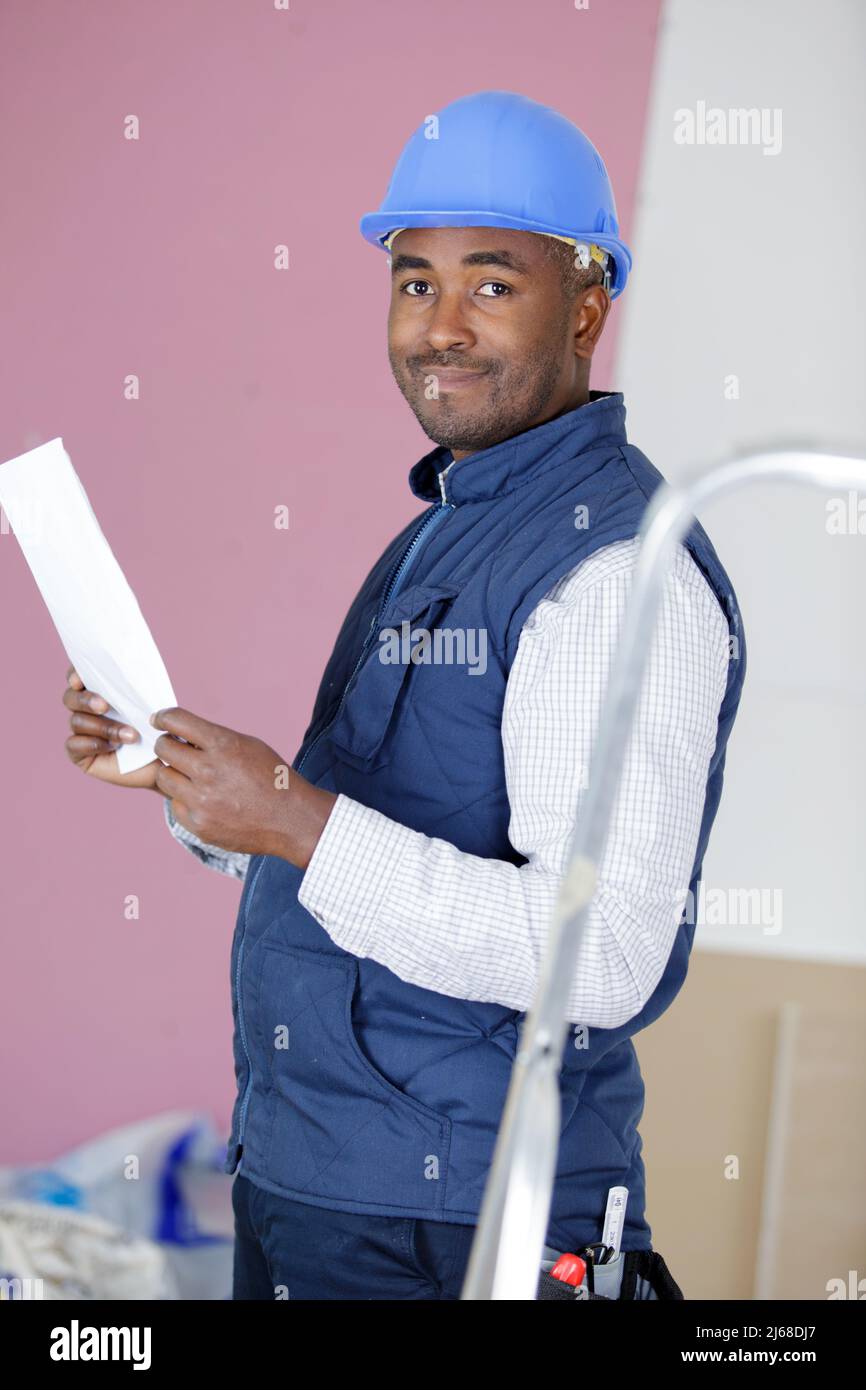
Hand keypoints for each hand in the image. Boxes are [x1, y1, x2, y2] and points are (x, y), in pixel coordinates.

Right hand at [63, 666, 156, 788]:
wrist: (161, 762)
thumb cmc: (157, 729)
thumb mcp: (152, 707)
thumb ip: (140, 691)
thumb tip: (136, 676)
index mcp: (100, 692)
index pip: (78, 676)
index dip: (74, 674)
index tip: (79, 680)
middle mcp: (85, 710)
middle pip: (70, 698)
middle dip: (86, 700)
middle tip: (104, 706)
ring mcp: (81, 732)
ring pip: (77, 721)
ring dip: (104, 727)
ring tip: (131, 736)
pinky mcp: (79, 754)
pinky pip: (73, 745)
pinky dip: (92, 744)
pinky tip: (111, 747)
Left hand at [150, 707, 335, 866]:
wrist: (291, 819)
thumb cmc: (271, 778)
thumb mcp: (248, 745)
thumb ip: (214, 739)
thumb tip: (180, 735)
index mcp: (223, 745)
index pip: (176, 721)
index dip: (164, 717)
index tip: (159, 720)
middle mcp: (208, 771)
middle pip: (163, 749)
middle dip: (167, 745)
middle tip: (174, 748)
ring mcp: (201, 800)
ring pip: (163, 777)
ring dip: (173, 773)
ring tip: (191, 777)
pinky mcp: (198, 824)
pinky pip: (175, 805)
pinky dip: (185, 800)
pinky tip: (205, 801)